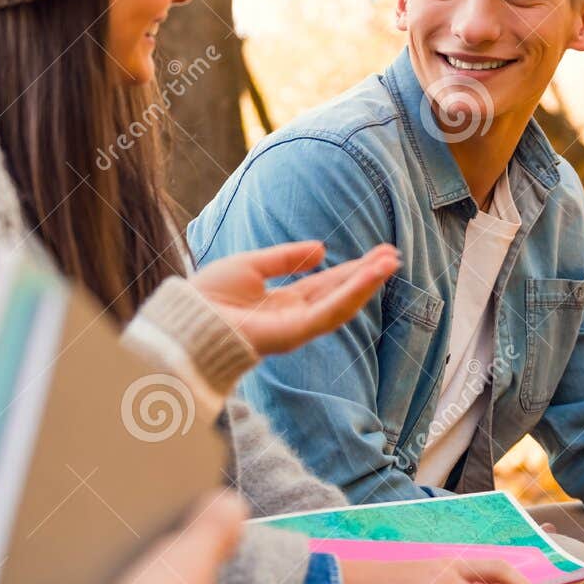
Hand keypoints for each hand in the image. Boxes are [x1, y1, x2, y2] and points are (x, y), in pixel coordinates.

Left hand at [189, 241, 399, 357]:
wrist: (188, 317)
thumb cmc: (210, 295)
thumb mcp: (252, 265)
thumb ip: (286, 258)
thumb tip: (322, 249)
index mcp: (285, 303)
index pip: (327, 285)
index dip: (352, 269)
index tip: (377, 253)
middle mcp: (295, 317)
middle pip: (340, 294)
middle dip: (367, 276)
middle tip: (394, 255)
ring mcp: (297, 328)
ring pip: (341, 305)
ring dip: (367, 283)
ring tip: (390, 262)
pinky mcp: (294, 334)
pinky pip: (329, 312)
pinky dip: (351, 294)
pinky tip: (368, 276)